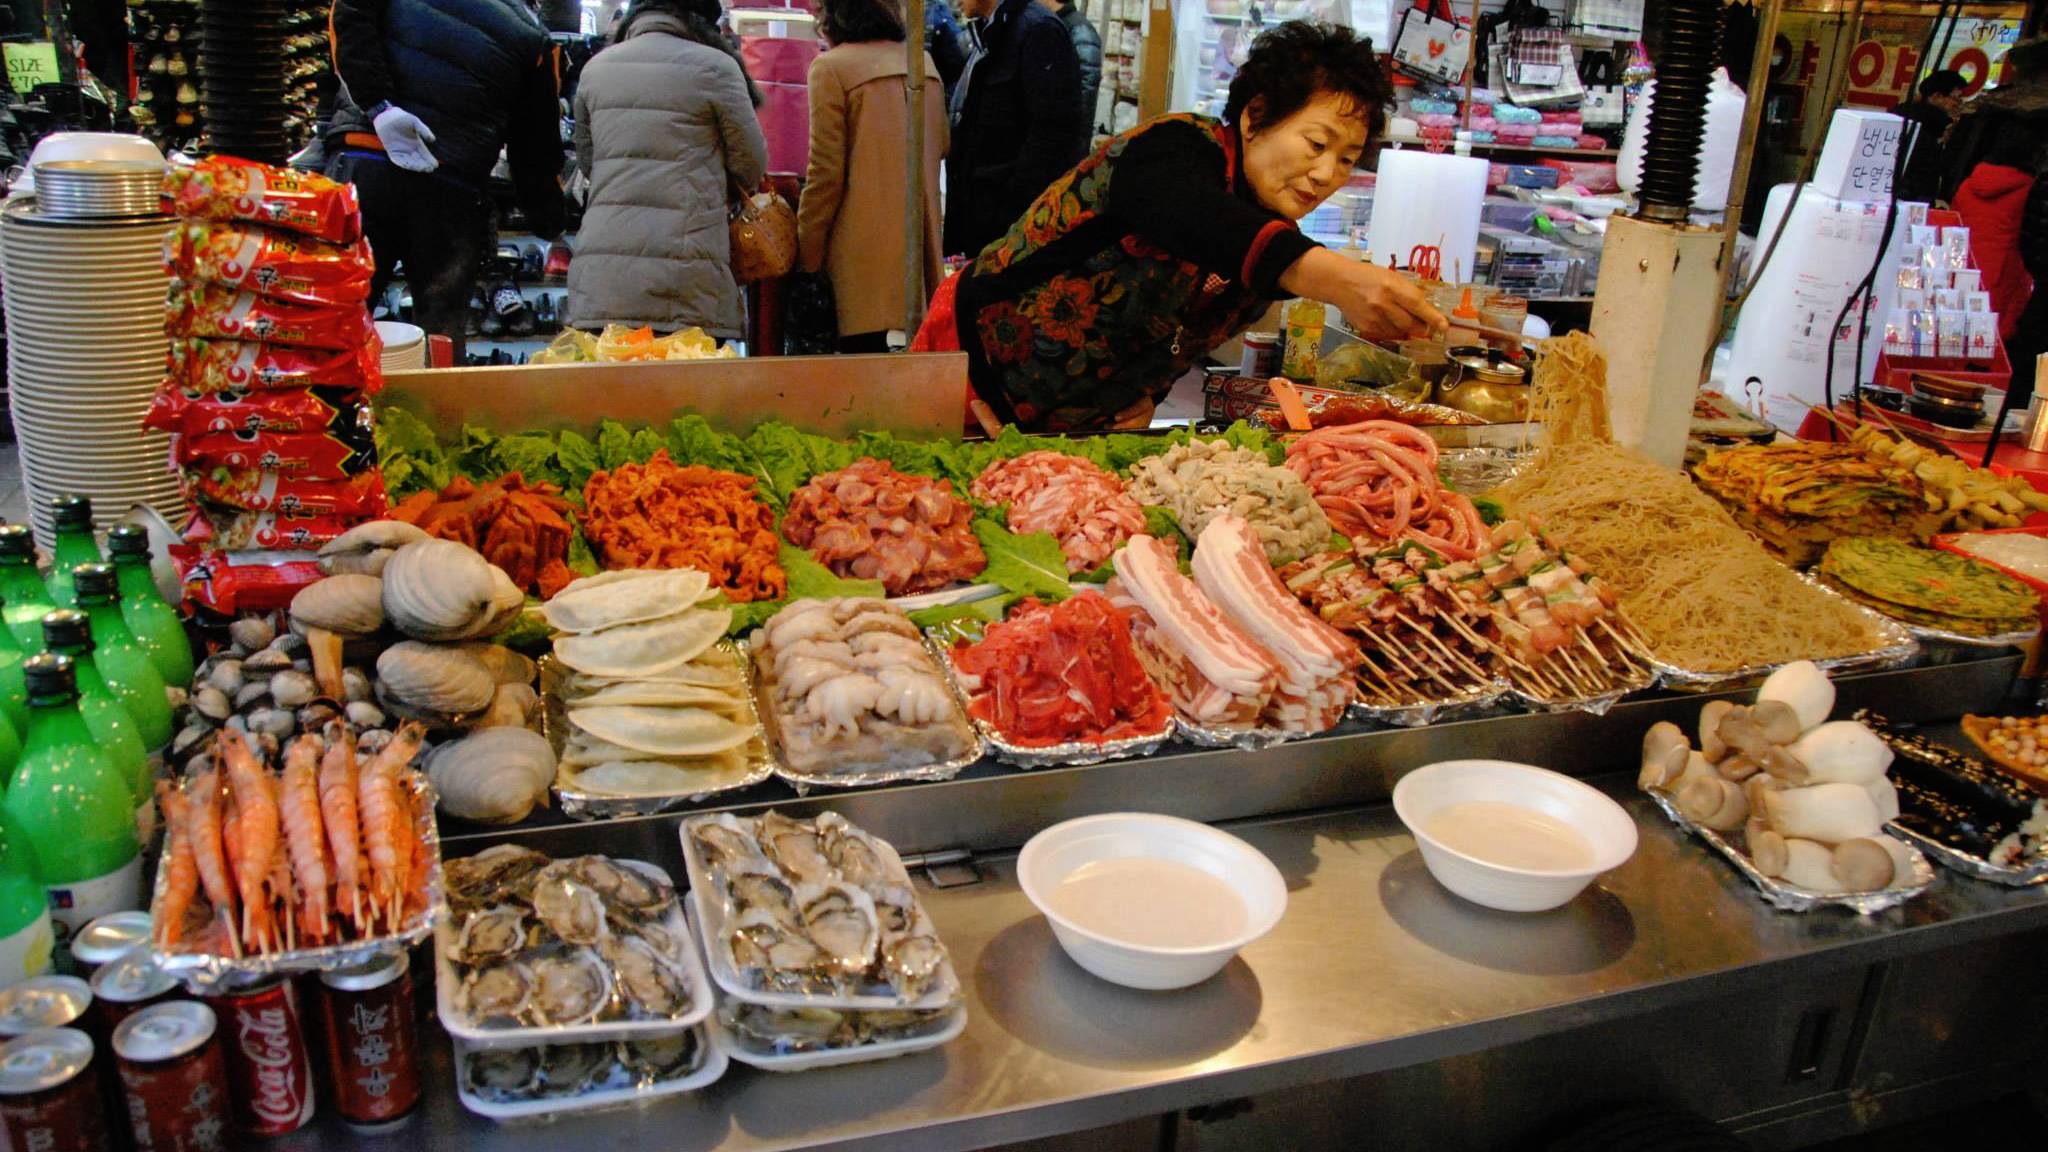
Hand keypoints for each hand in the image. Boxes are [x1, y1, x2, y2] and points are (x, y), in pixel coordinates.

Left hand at [373, 106, 438, 172]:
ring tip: (422, 168)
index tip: (435, 165)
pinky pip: (399, 161)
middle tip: (429, 169)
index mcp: (417, 143)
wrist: (386, 117)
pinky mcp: (393, 152)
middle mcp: (410, 149)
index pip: (425, 154)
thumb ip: (424, 130)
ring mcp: (401, 152)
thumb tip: (432, 139)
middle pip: (419, 160)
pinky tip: (410, 165)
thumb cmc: (401, 118)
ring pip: (410, 162)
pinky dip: (404, 164)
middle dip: (424, 166)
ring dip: (416, 166)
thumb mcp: (415, 122)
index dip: (430, 160)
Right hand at [1280, 248, 1445, 340]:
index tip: (1444, 326)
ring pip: (1401, 332)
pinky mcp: (1366, 328)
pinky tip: (1389, 321)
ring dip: (1407, 329)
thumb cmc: (1369, 276)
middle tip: (1424, 324)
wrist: (1340, 282)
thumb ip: (1407, 292)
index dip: (1432, 317)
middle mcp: (1383, 303)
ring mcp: (1373, 318)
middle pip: (1411, 324)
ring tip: (1402, 318)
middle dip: (1421, 326)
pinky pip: (1387, 335)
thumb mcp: (1391, 277)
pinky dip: (1393, 331)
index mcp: (1392, 286)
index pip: (1417, 304)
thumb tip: (1427, 308)